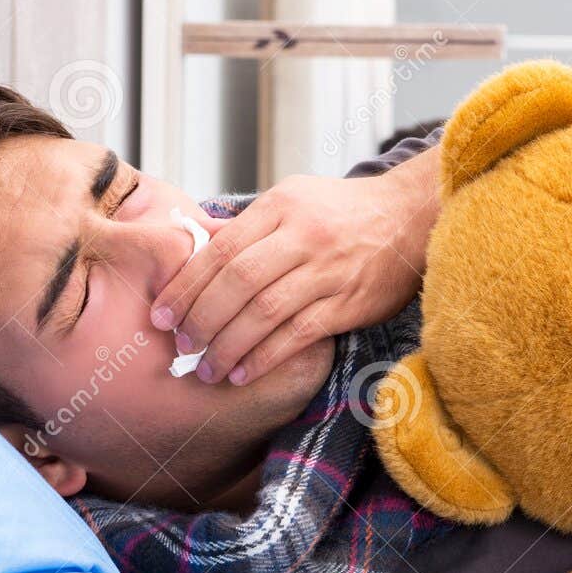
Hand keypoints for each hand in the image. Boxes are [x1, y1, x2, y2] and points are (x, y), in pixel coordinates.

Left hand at [149, 157, 437, 384]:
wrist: (410, 217)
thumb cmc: (342, 212)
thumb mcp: (292, 200)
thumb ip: (246, 226)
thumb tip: (194, 238)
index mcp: (279, 208)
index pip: (219, 251)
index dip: (185, 288)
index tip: (161, 316)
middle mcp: (302, 236)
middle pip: (237, 283)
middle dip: (201, 320)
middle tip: (181, 347)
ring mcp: (327, 270)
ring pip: (265, 312)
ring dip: (229, 346)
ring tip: (207, 369)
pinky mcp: (348, 302)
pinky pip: (298, 334)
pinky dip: (266, 356)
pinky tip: (244, 372)